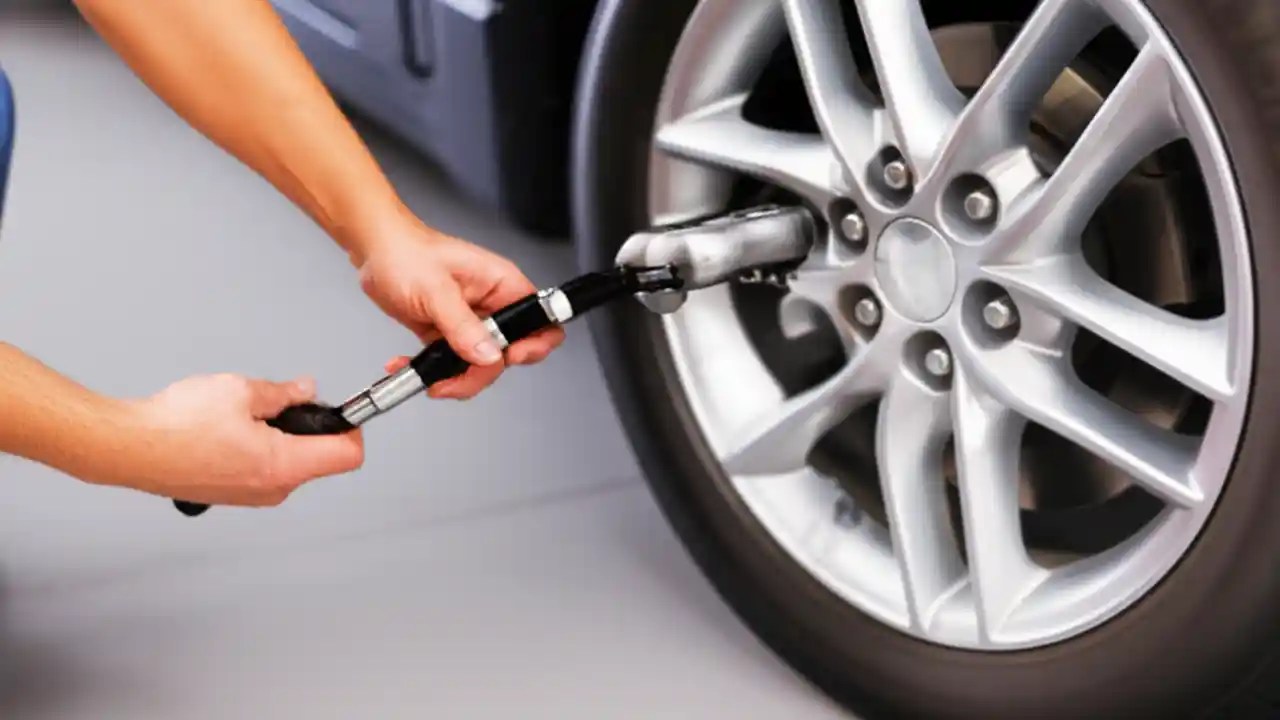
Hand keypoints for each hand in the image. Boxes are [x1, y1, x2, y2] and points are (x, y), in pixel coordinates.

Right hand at [121, 374, 363, 506]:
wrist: (128, 449)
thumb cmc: (175, 425)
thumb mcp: (240, 391)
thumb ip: (282, 392)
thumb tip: (305, 390)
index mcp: (283, 465)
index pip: (348, 456)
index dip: (352, 428)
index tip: (344, 411)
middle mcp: (272, 488)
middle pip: (321, 459)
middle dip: (312, 428)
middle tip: (285, 402)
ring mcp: (252, 496)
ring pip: (291, 463)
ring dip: (283, 437)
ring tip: (247, 414)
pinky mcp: (233, 494)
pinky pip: (264, 469)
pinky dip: (260, 448)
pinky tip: (232, 430)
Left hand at [354, 212, 565, 399]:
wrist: (375, 251)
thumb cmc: (406, 252)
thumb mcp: (436, 290)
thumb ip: (462, 326)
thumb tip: (488, 354)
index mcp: (503, 286)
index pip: (541, 320)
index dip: (535, 344)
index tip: (511, 356)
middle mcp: (492, 306)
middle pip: (508, 354)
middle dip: (481, 372)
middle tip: (454, 377)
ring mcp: (471, 323)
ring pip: (480, 365)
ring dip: (454, 378)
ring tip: (429, 377)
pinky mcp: (449, 334)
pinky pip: (453, 363)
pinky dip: (434, 371)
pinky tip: (410, 364)